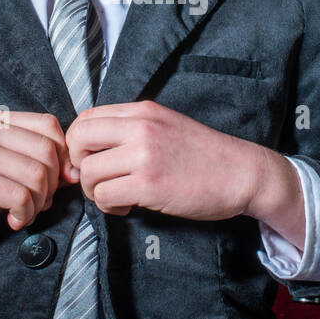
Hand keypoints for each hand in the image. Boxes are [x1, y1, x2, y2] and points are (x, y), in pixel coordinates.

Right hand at [0, 110, 76, 255]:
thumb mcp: (2, 170)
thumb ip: (34, 164)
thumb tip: (74, 173)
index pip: (49, 126)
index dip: (62, 157)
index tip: (55, 184)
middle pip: (47, 150)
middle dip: (53, 184)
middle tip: (39, 204)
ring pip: (36, 174)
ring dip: (38, 203)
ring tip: (24, 214)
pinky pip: (19, 196)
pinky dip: (24, 214)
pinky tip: (12, 221)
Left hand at [64, 99, 276, 222]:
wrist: (242, 173)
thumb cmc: (204, 155)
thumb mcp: (166, 125)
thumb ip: (132, 130)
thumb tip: (92, 148)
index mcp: (142, 111)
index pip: (86, 118)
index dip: (77, 143)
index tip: (89, 160)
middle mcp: (139, 127)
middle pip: (78, 140)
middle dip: (77, 164)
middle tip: (95, 180)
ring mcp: (143, 155)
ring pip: (88, 171)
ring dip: (94, 191)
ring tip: (115, 196)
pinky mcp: (148, 184)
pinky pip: (104, 195)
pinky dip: (108, 206)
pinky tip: (126, 207)